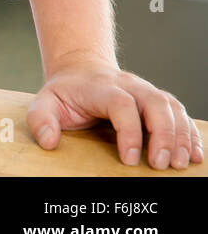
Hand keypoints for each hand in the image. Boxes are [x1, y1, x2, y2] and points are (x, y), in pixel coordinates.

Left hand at [27, 56, 203, 168]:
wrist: (81, 69)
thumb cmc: (65, 92)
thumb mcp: (44, 102)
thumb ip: (41, 120)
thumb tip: (48, 141)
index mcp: (100, 87)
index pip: (121, 104)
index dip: (129, 132)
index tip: (128, 160)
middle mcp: (128, 85)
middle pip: (155, 103)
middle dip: (163, 135)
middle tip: (161, 165)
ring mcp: (145, 90)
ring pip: (171, 107)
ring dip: (180, 136)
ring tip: (180, 163)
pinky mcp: (157, 100)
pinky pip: (180, 112)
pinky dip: (190, 133)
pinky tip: (193, 154)